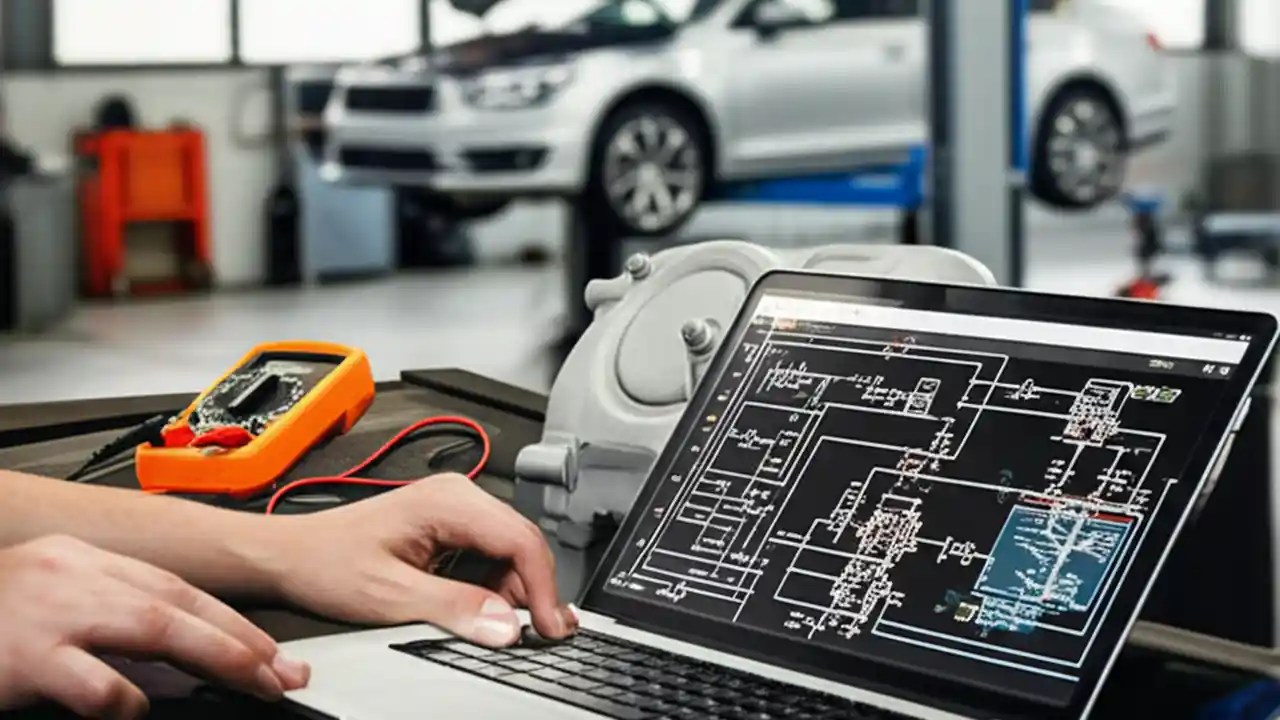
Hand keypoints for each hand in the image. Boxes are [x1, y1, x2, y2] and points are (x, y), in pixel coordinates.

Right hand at [0, 535, 308, 718]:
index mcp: (84, 561)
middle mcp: (73, 575)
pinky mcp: (24, 657)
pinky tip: (140, 712)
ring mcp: (49, 614)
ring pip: (153, 626)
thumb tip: (180, 647)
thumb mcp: (53, 599)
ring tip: (251, 682)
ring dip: (213, 654)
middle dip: (238, 639)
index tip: (270, 651)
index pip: (175, 586)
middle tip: (280, 673)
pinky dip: (125, 699)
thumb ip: (109, 614)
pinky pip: (93, 681)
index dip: (229, 619)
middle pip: (176, 603)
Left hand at [268, 473, 578, 646]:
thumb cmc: (325, 562)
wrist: (290, 556)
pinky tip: (490, 612)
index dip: (543, 587)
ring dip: (516, 592)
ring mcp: (454, 509)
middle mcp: (456, 497)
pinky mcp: (449, 527)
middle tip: (543, 635)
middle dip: (535, 592)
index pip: (519, 539)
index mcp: (447, 501)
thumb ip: (453, 608)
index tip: (551, 626)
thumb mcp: (390, 595)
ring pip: (510, 552)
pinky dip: (497, 587)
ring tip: (512, 628)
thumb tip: (505, 624)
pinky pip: (490, 555)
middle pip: (521, 544)